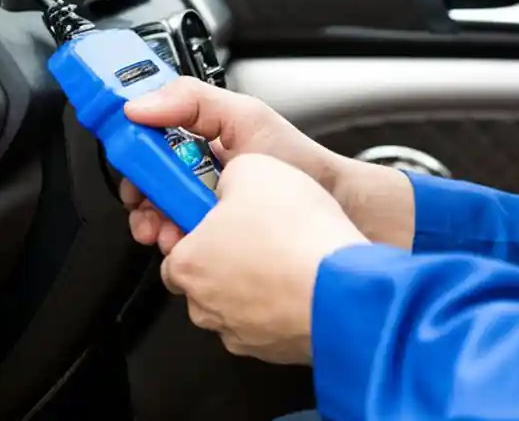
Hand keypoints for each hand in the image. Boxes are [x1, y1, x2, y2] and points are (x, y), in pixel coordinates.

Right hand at [121, 77, 415, 250]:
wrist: (338, 209)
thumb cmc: (301, 162)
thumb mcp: (246, 117)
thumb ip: (192, 100)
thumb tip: (140, 104)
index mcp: (199, 142)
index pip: (147, 143)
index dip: (130, 149)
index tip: (124, 156)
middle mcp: (198, 178)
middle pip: (146, 188)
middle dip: (140, 198)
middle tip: (146, 204)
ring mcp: (206, 213)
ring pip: (159, 222)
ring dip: (156, 226)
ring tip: (169, 230)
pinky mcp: (217, 246)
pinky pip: (184, 250)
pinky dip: (179, 250)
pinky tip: (189, 247)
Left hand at [161, 154, 366, 363]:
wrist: (344, 288)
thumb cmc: (295, 235)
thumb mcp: (252, 167)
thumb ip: (229, 174)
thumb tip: (231, 180)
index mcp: (188, 264)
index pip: (174, 249)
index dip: (198, 226)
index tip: (219, 212)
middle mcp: (206, 306)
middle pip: (207, 277)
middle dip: (230, 254)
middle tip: (259, 229)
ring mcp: (242, 333)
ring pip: (241, 302)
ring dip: (260, 280)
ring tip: (290, 253)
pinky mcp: (277, 350)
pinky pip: (274, 322)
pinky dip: (285, 302)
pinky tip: (305, 278)